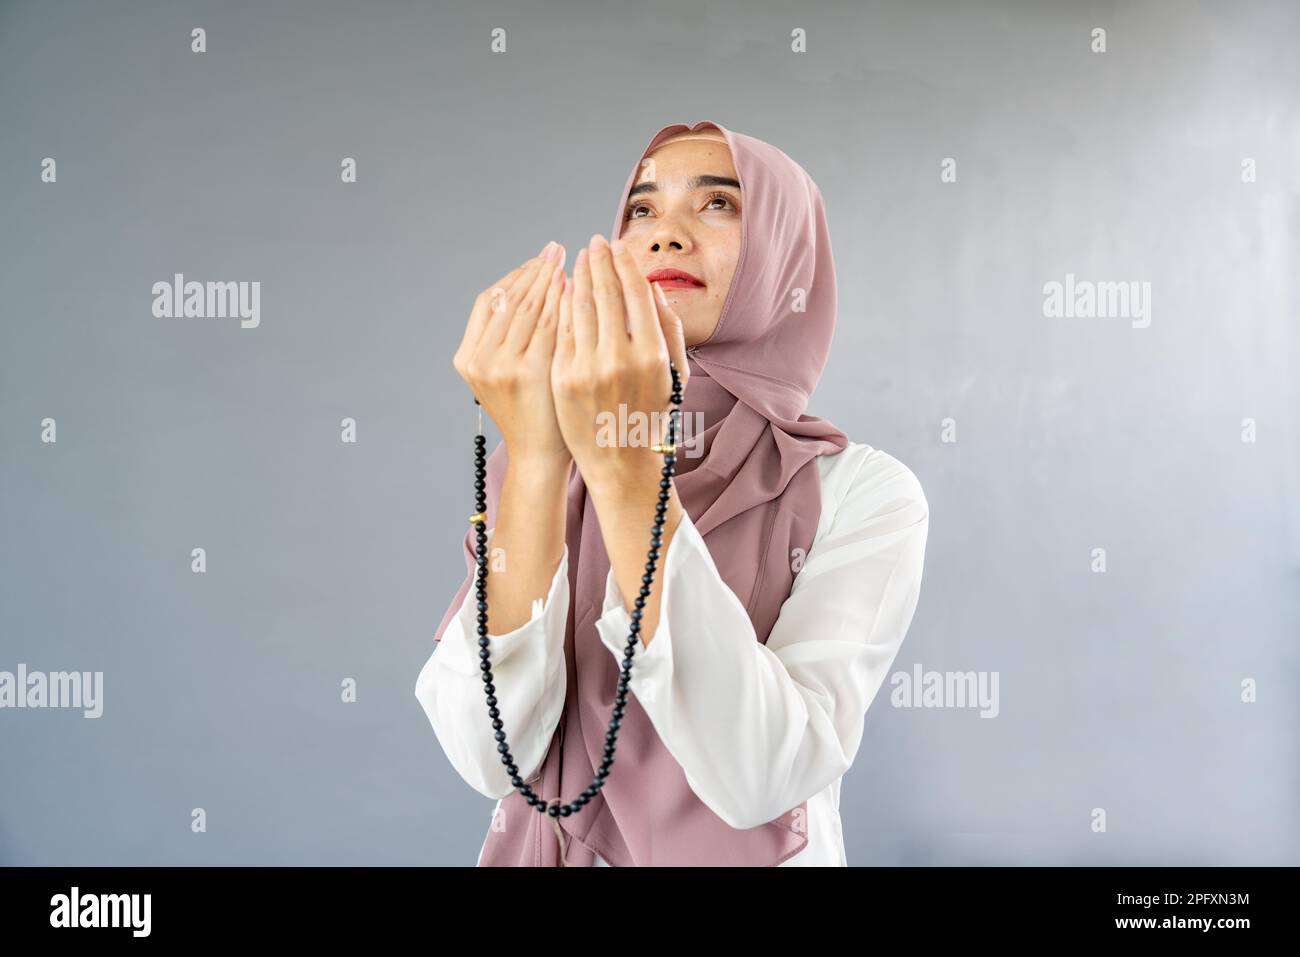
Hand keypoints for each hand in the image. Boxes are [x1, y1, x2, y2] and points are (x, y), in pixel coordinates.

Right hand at [453, 242, 569, 467]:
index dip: (514, 276)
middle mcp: (478, 360)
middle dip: (534, 271)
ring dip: (548, 280)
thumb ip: (508, 336)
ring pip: (527, 308)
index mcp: (468, 357)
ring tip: (567, 261)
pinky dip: (560, 303)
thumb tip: (532, 286)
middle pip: (508, 299)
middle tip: (555, 249)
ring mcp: (500, 367)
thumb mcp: (508, 373)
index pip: (489, 300)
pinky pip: (546, 326)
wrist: (540, 455)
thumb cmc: (533, 413)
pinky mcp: (528, 373)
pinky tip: (576, 288)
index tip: (537, 260)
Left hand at [552, 233, 689, 488]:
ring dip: (576, 277)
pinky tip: (561, 290)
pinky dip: (560, 306)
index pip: (636, 292)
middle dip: (598, 261)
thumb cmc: (651, 414)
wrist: (620, 462)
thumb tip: (651, 284)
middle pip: (605, 293)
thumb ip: (668, 327)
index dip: (624, 263)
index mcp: (652, 354)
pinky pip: (561, 331)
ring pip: (578, 307)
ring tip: (577, 260)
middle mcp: (619, 358)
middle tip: (594, 243)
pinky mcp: (563, 378)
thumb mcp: (674, 373)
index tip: (618, 244)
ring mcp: (587, 369)